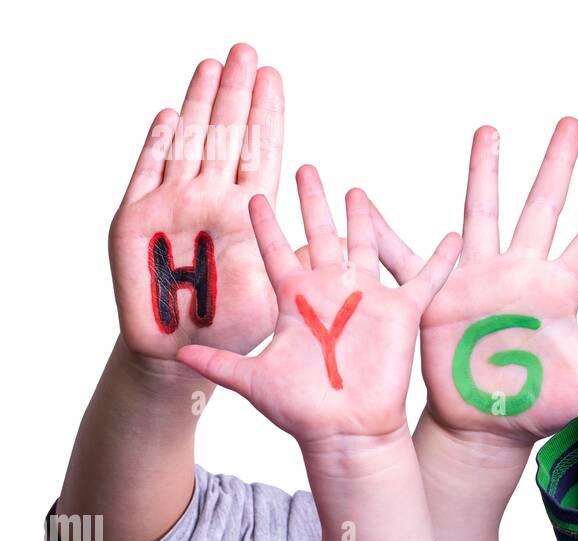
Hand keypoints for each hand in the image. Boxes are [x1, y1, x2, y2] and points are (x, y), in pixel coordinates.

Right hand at [109, 44, 283, 372]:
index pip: (260, 152)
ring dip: (200, 105)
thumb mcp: (280, 294)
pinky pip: (146, 176)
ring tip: (212, 65)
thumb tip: (343, 236)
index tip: (274, 77)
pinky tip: (168, 114)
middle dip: (236, 94)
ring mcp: (172, 207)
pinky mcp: (134, 224)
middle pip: (226, 137)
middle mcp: (211, 201)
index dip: (266, 116)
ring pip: (189, 145)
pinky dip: (156, 145)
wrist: (181, 353)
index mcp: (248, 213)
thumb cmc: (233, 325)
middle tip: (246, 51)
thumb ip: (302, 263)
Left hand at [177, 166, 460, 443]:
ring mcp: (366, 299)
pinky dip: (439, 260)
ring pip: (365, 245)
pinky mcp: (400, 312)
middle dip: (313, 202)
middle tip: (305, 168)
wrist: (346, 430)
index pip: (277, 252)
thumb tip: (175, 355)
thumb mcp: (254, 381)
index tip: (252, 196)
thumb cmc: (302, 410)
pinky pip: (423, 280)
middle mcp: (330, 292)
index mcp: (295, 300)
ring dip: (363, 218)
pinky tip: (452, 238)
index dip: (266, 225)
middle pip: (321, 235)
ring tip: (355, 188)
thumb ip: (220, 364)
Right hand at [372, 119, 577, 444]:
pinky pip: (408, 260)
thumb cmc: (533, 407)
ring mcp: (480, 278)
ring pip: (483, 212)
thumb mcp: (574, 395)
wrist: (484, 423)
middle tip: (572, 122)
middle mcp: (520, 273)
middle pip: (542, 207)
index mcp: (557, 292)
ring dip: (484, 171)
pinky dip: (386, 234)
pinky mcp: (440, 295)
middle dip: (558, 164)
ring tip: (489, 129)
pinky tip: (368, 202)